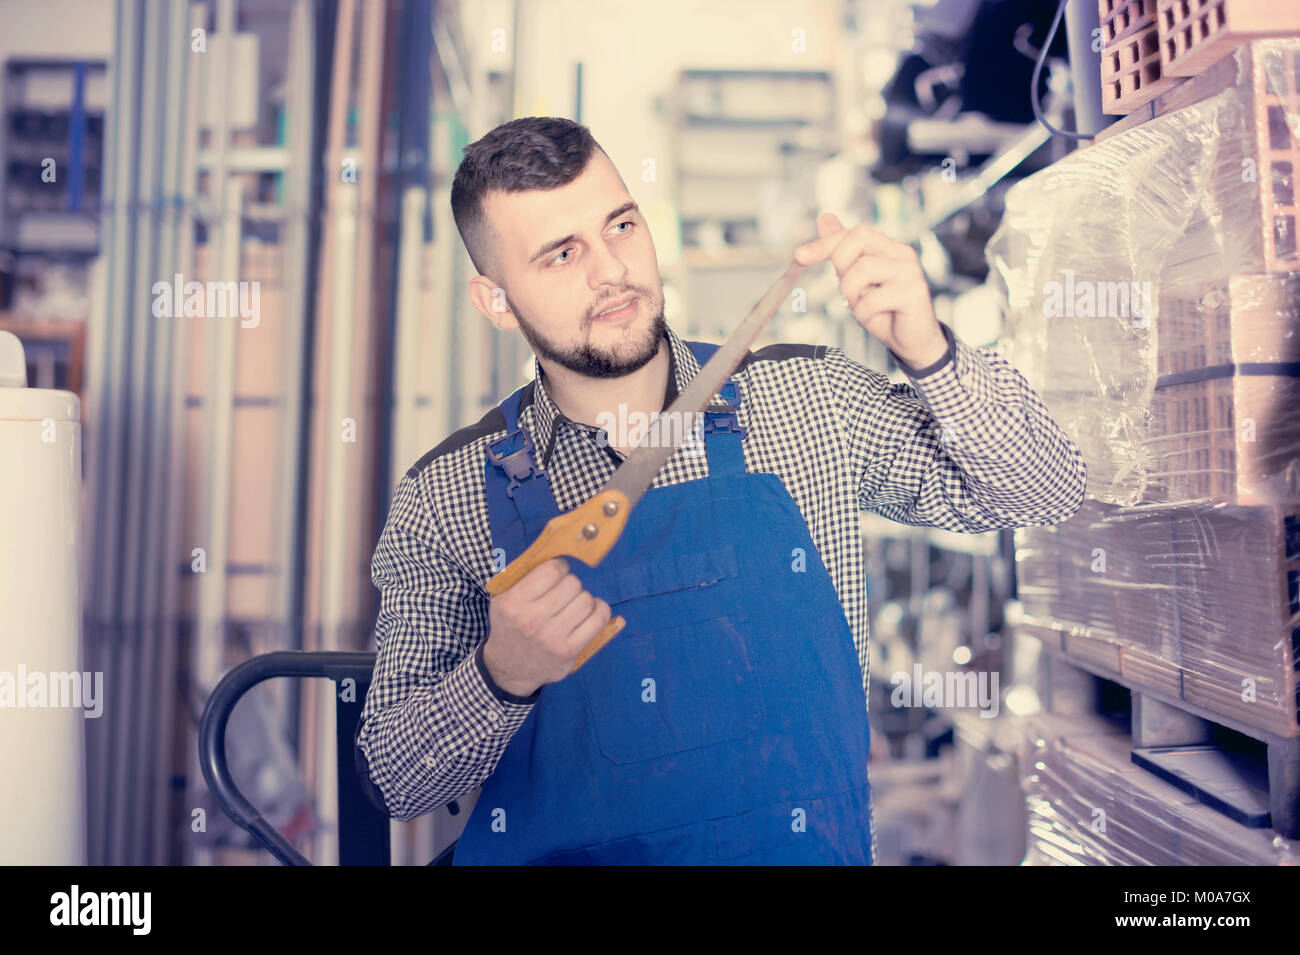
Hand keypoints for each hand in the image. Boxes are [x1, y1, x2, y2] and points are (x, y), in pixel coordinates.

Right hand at [482, 558, 612, 697]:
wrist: (508, 668)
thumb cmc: (510, 626)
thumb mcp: (503, 599)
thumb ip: (524, 576)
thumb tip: (557, 548)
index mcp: (513, 603)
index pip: (552, 570)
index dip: (560, 567)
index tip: (558, 573)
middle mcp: (532, 620)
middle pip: (572, 584)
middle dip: (571, 584)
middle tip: (564, 592)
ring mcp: (552, 637)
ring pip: (586, 599)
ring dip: (584, 598)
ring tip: (574, 604)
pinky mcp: (569, 651)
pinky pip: (598, 619)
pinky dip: (599, 610)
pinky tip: (590, 612)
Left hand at [794, 212, 945, 369]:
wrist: (912, 341)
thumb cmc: (885, 310)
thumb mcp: (857, 280)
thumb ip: (843, 251)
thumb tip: (824, 218)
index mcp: (889, 248)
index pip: (854, 232)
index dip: (824, 243)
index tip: (799, 256)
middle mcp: (902, 254)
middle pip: (859, 239)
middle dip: (841, 266)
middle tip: (849, 292)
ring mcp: (911, 272)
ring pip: (862, 268)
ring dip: (852, 294)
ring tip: (863, 306)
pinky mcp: (914, 293)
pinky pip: (873, 299)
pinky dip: (864, 314)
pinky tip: (875, 318)